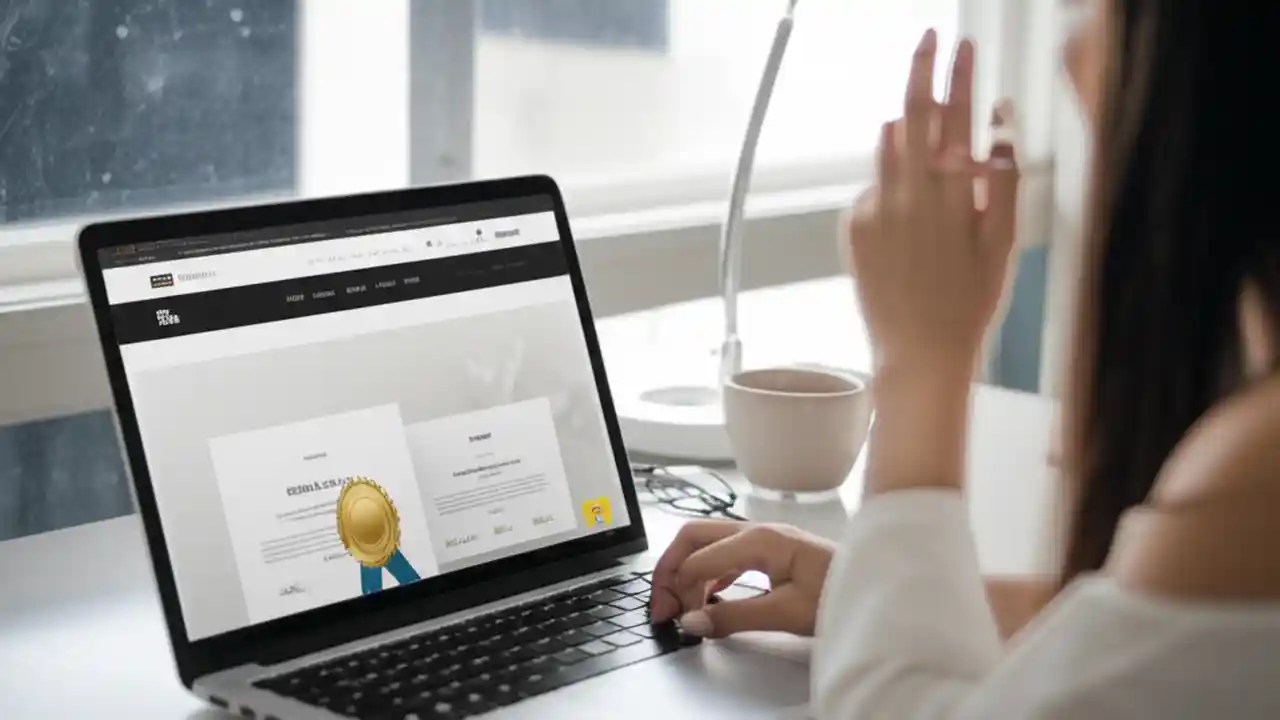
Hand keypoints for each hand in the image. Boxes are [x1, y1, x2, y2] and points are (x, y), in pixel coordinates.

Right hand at [649, 520, 834, 638]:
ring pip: (707, 544)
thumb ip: (734, 616)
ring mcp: (764, 539)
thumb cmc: (841, 595)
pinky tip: (706, 596)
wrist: (880, 590)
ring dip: (688, 571)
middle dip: (671, 568)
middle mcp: (759, 531)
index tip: (671, 616)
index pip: (700, 556)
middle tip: (662, 602)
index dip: (678, 587)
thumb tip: (693, 621)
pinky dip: (707, 574)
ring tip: (680, 604)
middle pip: (695, 537)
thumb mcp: (786, 613)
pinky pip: (726, 555)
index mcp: (761, 539)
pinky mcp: (771, 552)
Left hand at [845, 30, 1020, 374]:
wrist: (919, 351)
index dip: (960, 76)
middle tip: (928, 39)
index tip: (963, 44)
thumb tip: (1000, 124)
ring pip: (889, 148)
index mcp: (951, 196)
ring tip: (927, 149)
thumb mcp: (1003, 242)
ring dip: (907, 132)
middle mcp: (908, 196)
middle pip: (911, 114)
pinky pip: (874, 187)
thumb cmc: (970, 301)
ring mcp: (875, 209)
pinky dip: (892, 187)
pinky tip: (910, 224)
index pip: (956, 118)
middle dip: (921, 70)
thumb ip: (1002, 180)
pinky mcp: (853, 225)